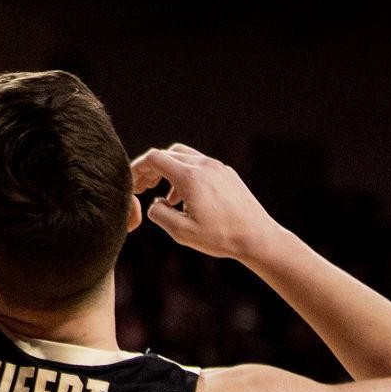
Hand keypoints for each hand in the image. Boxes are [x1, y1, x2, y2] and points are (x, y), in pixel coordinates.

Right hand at [129, 143, 282, 261]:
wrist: (258, 237)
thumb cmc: (221, 237)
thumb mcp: (182, 232)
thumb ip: (159, 215)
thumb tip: (154, 204)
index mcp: (189, 177)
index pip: (154, 158)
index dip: (137, 168)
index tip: (132, 183)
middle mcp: (203, 165)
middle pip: (167, 154)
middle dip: (151, 169)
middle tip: (143, 188)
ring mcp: (217, 167)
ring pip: (184, 157)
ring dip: (169, 171)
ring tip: (167, 197)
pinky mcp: (227, 173)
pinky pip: (200, 165)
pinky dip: (186, 175)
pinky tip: (188, 199)